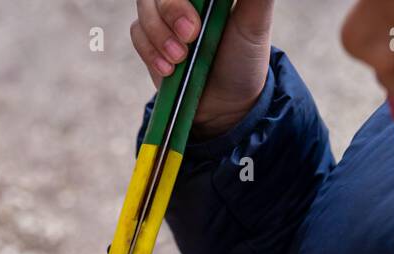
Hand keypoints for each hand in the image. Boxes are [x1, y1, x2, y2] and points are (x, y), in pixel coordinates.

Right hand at [131, 0, 274, 138]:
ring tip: (180, 58)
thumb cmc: (243, 60)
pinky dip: (150, 51)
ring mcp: (165, 17)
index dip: (182, 0)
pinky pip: (137, 33)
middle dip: (172, 10)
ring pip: (146, 8)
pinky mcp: (150, 39)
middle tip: (191, 35)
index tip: (197, 23)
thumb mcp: (255, 24)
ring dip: (159, 34)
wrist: (223, 103)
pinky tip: (168, 69)